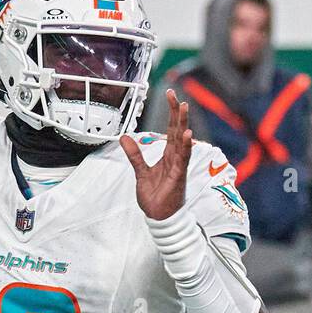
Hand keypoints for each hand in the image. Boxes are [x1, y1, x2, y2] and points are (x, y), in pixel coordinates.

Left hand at [120, 88, 191, 220]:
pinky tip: (187, 135)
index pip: (172, 129)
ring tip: (184, 107)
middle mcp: (175, 158)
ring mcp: (178, 166)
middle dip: (177, 112)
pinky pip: (183, 159)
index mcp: (168, 155)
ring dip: (183, 124)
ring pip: (182, 141)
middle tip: (175, 95)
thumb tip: (124, 137)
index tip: (171, 95)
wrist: (159, 217)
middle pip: (178, 130)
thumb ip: (135, 155)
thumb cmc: (155, 197)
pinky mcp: (178, 176)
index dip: (171, 112)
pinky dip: (185, 147)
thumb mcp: (141, 172)